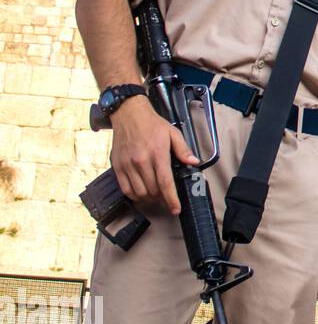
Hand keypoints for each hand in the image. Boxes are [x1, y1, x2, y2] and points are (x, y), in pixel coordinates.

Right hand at [109, 96, 199, 214]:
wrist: (128, 114)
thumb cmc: (152, 124)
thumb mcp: (173, 133)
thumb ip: (183, 150)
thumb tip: (194, 162)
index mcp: (157, 154)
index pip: (165, 183)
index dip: (171, 199)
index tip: (175, 209)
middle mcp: (141, 161)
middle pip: (152, 190)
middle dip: (161, 198)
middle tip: (167, 197)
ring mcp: (127, 165)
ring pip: (139, 192)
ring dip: (149, 198)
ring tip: (155, 195)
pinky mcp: (117, 166)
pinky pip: (125, 188)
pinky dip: (134, 195)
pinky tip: (141, 193)